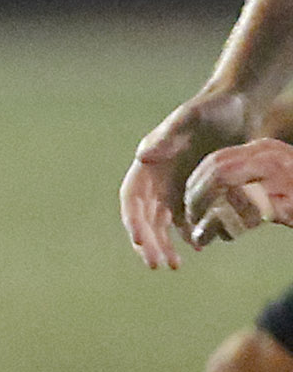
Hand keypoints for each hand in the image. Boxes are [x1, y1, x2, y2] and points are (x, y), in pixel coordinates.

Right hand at [122, 91, 254, 268]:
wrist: (240, 106)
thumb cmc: (214, 108)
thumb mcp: (191, 117)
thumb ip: (168, 136)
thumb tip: (143, 158)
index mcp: (149, 163)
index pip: (132, 198)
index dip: (132, 219)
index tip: (139, 240)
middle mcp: (158, 179)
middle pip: (145, 217)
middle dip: (148, 242)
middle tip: (158, 264)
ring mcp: (176, 187)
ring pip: (162, 224)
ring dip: (163, 245)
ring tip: (173, 265)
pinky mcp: (197, 192)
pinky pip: (187, 219)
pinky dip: (189, 235)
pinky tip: (199, 247)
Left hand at [185, 138, 292, 246]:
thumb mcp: (274, 180)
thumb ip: (248, 180)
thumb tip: (210, 200)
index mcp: (265, 149)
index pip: (217, 159)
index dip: (196, 182)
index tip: (189, 202)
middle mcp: (271, 158)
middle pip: (217, 171)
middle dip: (196, 196)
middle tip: (191, 219)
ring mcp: (280, 177)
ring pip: (228, 190)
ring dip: (208, 213)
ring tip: (202, 233)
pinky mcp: (285, 201)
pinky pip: (246, 212)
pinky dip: (228, 226)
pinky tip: (223, 237)